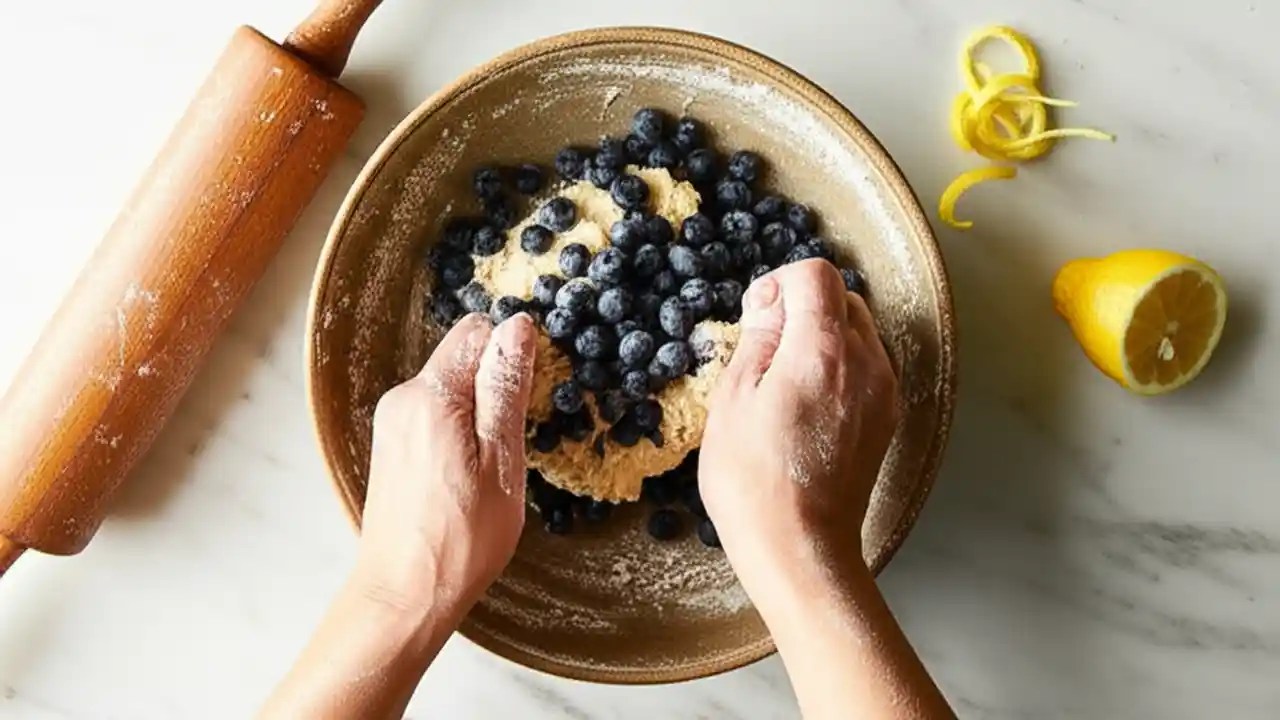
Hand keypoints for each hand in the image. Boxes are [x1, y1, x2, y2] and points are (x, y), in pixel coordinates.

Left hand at [353, 313, 536, 617]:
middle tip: (510, 445)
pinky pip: (435, 417)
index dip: (511, 355)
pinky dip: (459, 434)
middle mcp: (402, 399)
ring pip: (450, 390)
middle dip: (495, 388)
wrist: (403, 596)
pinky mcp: (392, 448)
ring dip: (478, 415)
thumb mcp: (501, 461)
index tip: (527, 400)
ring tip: (489, 469)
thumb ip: (506, 389)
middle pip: (462, 358)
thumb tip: (517, 327)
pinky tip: (468, 478)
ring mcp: (392, 424)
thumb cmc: (459, 539)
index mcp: (430, 395)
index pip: (477, 331)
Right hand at [699, 260, 898, 606]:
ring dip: (823, 337)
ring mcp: (883, 392)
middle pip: (843, 299)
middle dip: (803, 308)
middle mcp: (865, 363)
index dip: (780, 283)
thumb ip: (757, 339)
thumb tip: (769, 303)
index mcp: (822, 350)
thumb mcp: (732, 400)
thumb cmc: (753, 480)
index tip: (757, 314)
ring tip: (785, 379)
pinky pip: (868, 368)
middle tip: (765, 346)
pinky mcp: (887, 419)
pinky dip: (840, 367)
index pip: (816, 275)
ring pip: (859, 332)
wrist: (799, 547)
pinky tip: (808, 403)